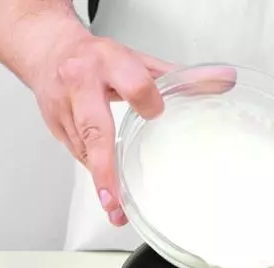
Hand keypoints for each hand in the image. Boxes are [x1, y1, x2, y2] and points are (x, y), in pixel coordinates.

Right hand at [29, 32, 174, 225]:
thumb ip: (181, 76)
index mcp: (108, 63)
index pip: (133, 84)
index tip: (156, 112)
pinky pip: (78, 154)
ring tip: (117, 211)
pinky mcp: (55, 128)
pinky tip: (108, 194)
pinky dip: (95, 174)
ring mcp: (64, 109)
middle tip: (115, 200)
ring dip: (102, 182)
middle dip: (105, 168)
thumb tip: (226, 80)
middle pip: (95, 129)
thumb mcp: (140, 60)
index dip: (147, 100)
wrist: (47, 50)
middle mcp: (81, 86)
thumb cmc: (97, 59)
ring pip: (85, 149)